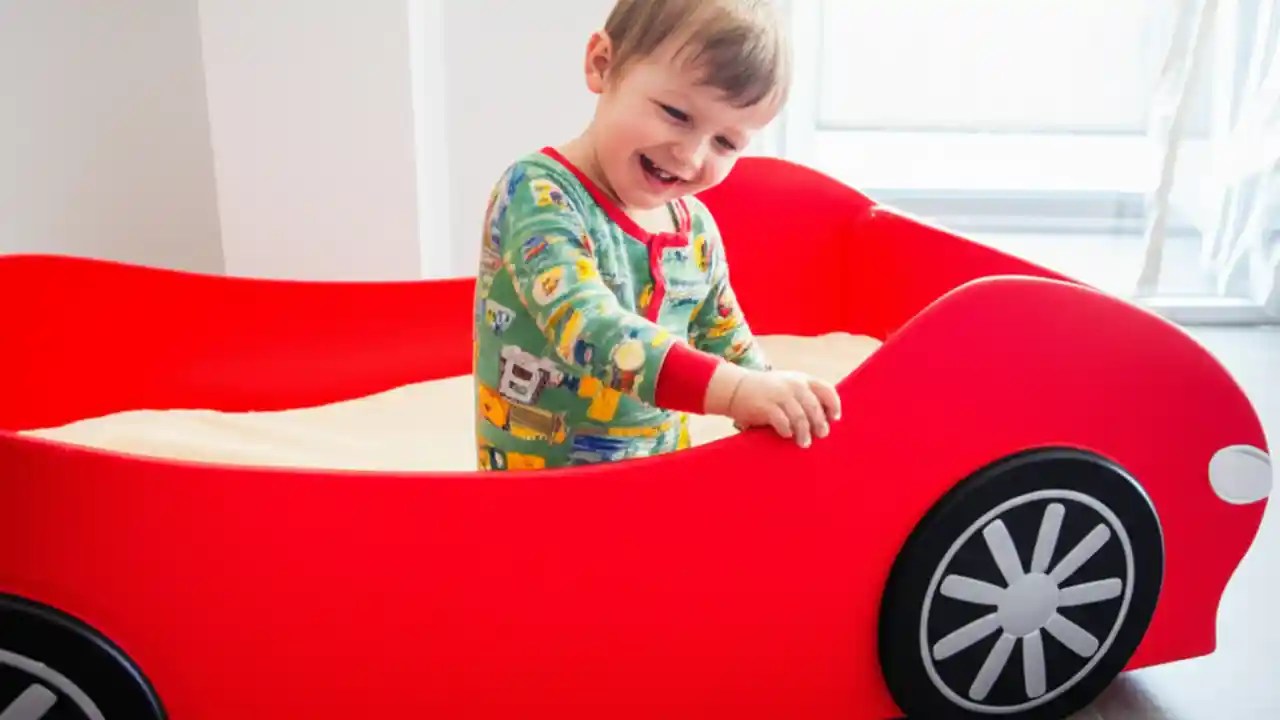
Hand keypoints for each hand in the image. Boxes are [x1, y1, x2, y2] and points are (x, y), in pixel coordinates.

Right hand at [706, 365, 841, 447]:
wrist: (736, 388)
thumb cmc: (766, 392)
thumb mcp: (787, 386)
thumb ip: (804, 397)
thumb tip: (825, 419)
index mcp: (801, 379)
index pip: (826, 390)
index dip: (834, 405)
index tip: (835, 419)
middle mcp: (793, 385)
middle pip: (814, 407)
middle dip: (820, 423)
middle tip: (822, 435)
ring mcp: (779, 395)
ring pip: (800, 417)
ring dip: (804, 432)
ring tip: (804, 443)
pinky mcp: (766, 407)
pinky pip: (783, 422)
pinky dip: (787, 431)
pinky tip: (786, 435)